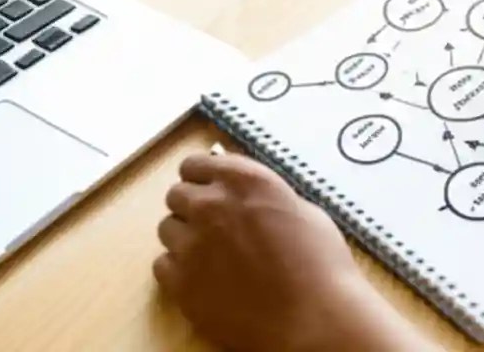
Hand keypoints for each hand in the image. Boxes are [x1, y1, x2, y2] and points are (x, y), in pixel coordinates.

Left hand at [153, 152, 425, 351]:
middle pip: (176, 195)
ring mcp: (190, 244)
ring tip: (212, 257)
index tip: (210, 190)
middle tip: (214, 226)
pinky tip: (205, 280)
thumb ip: (265, 198)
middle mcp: (210, 205)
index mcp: (243, 180)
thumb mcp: (302, 211)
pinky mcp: (180, 283)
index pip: (195, 164)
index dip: (202, 178)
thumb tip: (249, 199)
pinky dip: (179, 270)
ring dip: (185, 237)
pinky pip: (162, 265)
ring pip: (167, 229)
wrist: (314, 318)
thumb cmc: (321, 265)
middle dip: (192, 207)